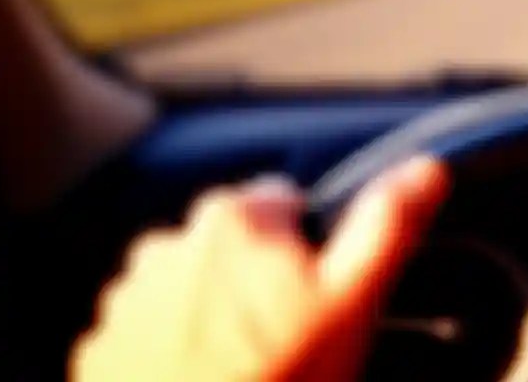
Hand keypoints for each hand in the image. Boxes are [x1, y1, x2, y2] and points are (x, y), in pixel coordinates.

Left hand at [72, 157, 448, 381]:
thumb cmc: (279, 380)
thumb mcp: (352, 303)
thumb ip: (386, 226)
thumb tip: (427, 168)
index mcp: (232, 218)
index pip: (286, 202)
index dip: (310, 250)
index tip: (315, 298)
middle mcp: (167, 243)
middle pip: (236, 245)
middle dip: (259, 279)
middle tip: (287, 340)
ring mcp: (126, 300)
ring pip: (192, 289)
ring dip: (214, 315)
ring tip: (245, 366)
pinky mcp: (100, 350)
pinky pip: (149, 334)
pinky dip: (171, 352)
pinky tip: (206, 380)